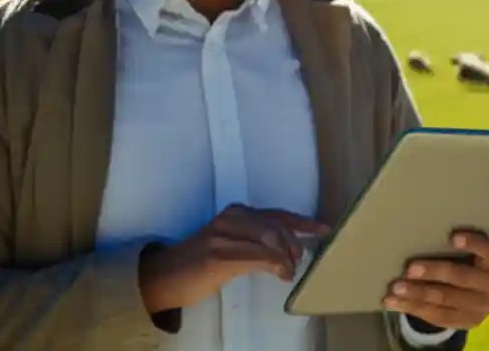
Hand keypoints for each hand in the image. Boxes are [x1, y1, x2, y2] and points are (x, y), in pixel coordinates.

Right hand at [138, 203, 330, 314]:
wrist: (163, 276)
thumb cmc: (199, 263)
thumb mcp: (233, 246)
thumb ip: (257, 242)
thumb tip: (289, 251)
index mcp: (237, 212)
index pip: (278, 214)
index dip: (304, 222)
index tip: (324, 229)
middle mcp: (231, 218)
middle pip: (277, 225)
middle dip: (294, 244)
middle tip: (298, 262)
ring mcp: (223, 235)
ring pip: (270, 238)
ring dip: (286, 257)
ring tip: (289, 271)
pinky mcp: (217, 255)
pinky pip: (257, 256)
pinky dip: (275, 264)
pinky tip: (281, 274)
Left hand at [383, 231, 488, 329]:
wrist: (476, 295)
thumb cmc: (466, 261)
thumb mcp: (470, 252)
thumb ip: (455, 245)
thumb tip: (420, 232)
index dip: (473, 244)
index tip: (453, 237)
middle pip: (462, 277)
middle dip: (434, 272)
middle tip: (409, 269)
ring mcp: (482, 307)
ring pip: (445, 300)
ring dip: (417, 293)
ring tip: (395, 288)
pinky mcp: (467, 322)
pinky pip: (437, 316)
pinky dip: (413, 307)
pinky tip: (395, 302)